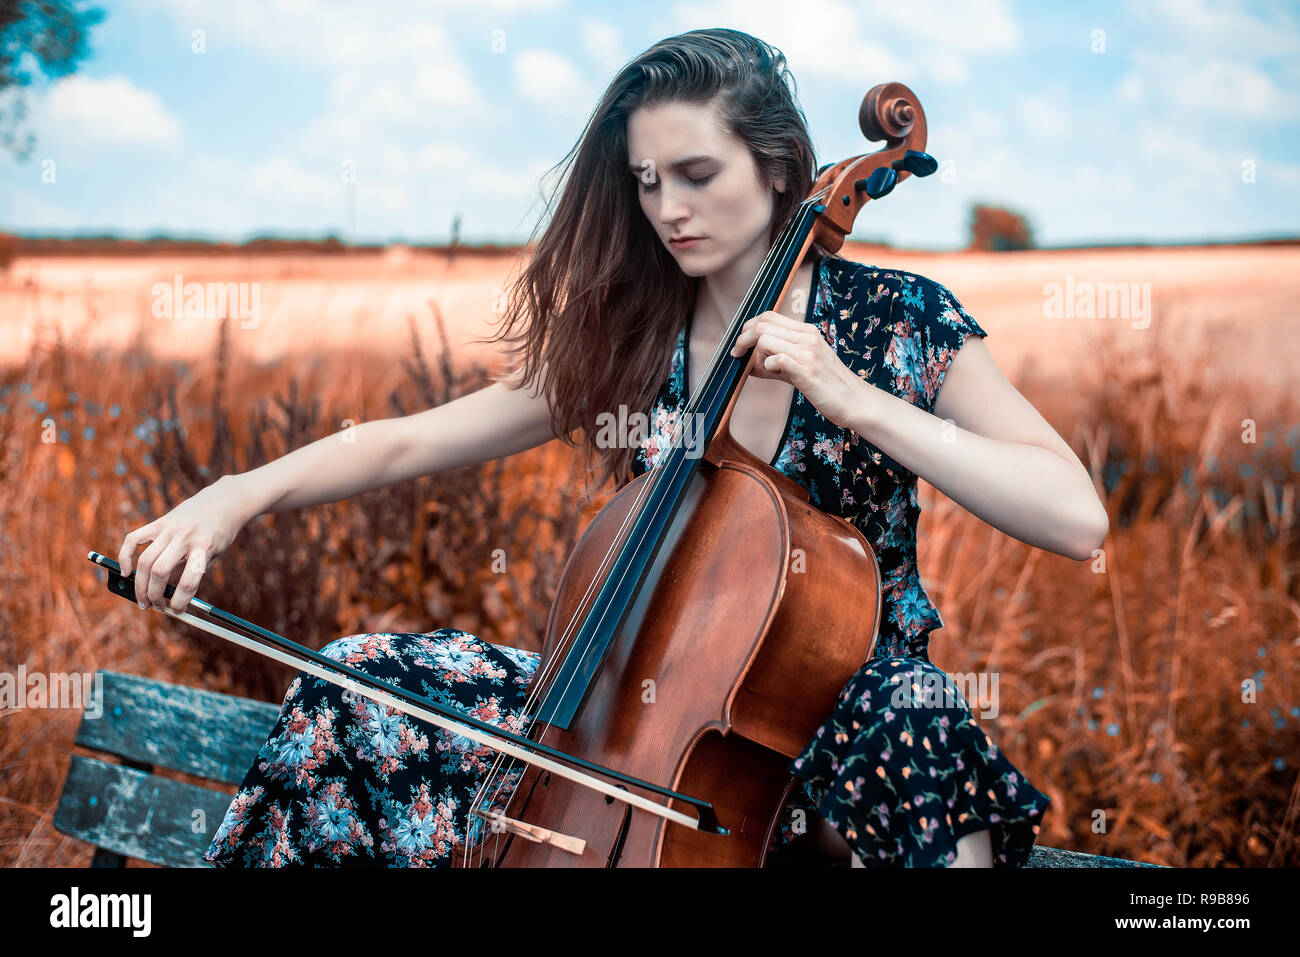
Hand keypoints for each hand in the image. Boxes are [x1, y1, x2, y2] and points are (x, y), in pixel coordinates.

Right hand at [118, 475, 251, 613]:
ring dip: (141, 584)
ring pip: (146, 560)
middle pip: (160, 572)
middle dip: (155, 595)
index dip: (180, 601)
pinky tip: (126, 572)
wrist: (225, 500)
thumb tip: (166, 591)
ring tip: (143, 599)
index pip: (188, 581)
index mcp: (204, 547)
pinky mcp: (160, 522)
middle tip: (156, 606)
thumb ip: (191, 570)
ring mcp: (170, 528)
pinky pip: (133, 539)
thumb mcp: (215, 554)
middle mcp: (185, 537)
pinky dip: (125, 556)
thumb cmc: (221, 531)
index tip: (177, 611)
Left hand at [729, 310, 863, 427]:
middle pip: (763, 324)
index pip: (769, 316)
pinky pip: (776, 359)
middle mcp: (807, 337)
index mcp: (806, 331)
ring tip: (763, 369)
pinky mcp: (807, 371)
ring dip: (756, 355)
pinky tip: (776, 374)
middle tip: (737, 355)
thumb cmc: (826, 384)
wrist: (853, 400)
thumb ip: (776, 360)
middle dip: (743, 339)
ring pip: (765, 340)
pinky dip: (768, 367)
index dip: (748, 327)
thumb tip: (747, 362)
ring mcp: (808, 353)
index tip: (741, 344)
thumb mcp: (801, 364)